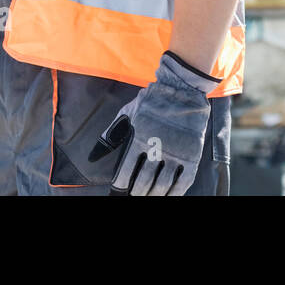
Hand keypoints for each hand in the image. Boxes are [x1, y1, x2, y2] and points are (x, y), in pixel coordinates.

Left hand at [88, 51, 217, 195]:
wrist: (183, 88)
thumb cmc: (152, 100)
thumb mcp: (128, 112)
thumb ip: (111, 135)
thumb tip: (92, 156)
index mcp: (140, 139)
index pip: (126, 171)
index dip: (122, 184)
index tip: (120, 188)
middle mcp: (158, 149)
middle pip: (145, 181)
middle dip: (138, 191)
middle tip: (136, 194)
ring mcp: (177, 152)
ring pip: (163, 184)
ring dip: (154, 194)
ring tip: (149, 196)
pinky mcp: (192, 154)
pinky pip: (184, 181)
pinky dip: (176, 192)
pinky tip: (170, 196)